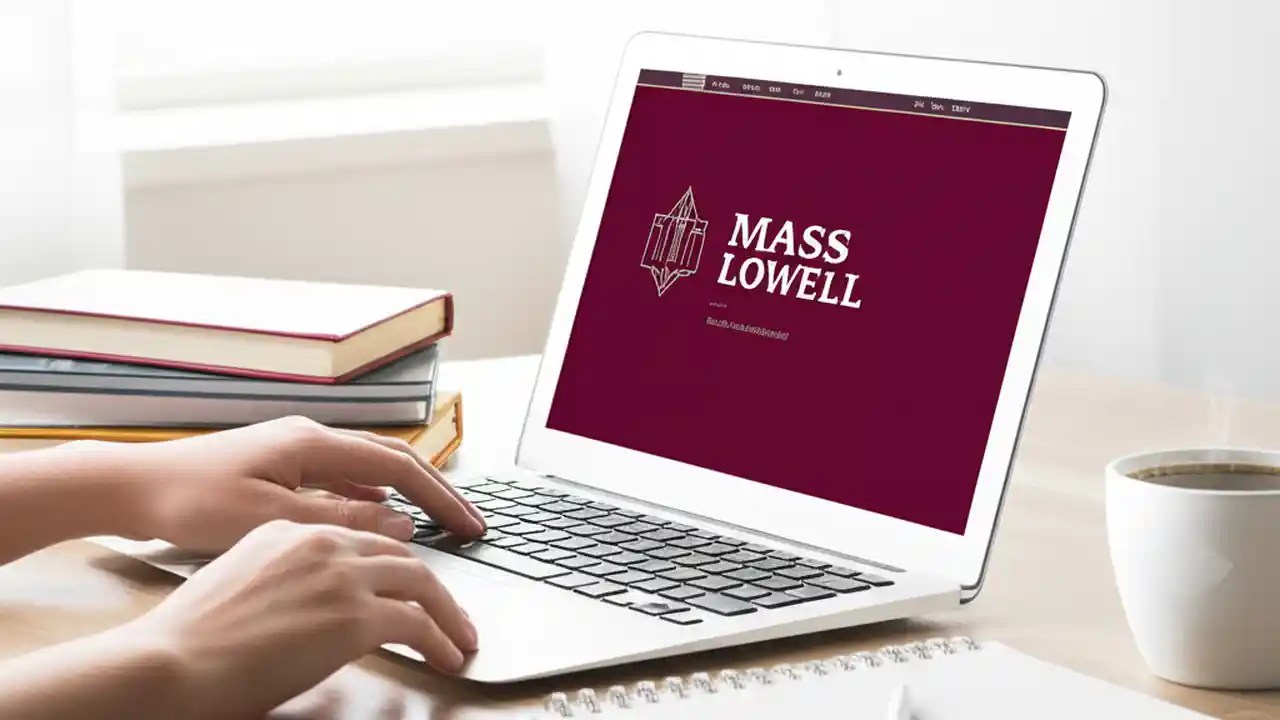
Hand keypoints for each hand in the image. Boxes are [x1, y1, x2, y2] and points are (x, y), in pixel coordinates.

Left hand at [109, 416, 484, 552]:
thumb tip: (398, 523)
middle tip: (468, 525)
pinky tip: (378, 517)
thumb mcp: (269, 518)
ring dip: (407, 495)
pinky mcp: (280, 468)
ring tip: (437, 523)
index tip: (469, 525)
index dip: (440, 496)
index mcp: (311, 442)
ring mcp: (294, 451)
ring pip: (369, 470)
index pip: (398, 466)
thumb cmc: (189, 499)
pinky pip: (343, 480)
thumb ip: (339, 519)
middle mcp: (309, 438)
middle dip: (435, 493)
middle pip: (392, 461)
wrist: (131, 485)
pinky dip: (373, 498)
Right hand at [129, 520, 476, 717]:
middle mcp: (320, 542)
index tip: (408, 584)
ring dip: (447, 613)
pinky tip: (447, 655)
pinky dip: (440, 640)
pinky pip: (417, 624)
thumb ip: (282, 577)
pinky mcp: (355, 615)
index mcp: (287, 530)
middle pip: (398, 554)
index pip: (359, 539)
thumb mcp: (238, 583)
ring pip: (420, 583)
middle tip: (449, 610)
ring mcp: (341, 575)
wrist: (170, 663)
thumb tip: (308, 602)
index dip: (391, 564)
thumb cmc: (189, 640)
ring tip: (459, 637)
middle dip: (430, 584)